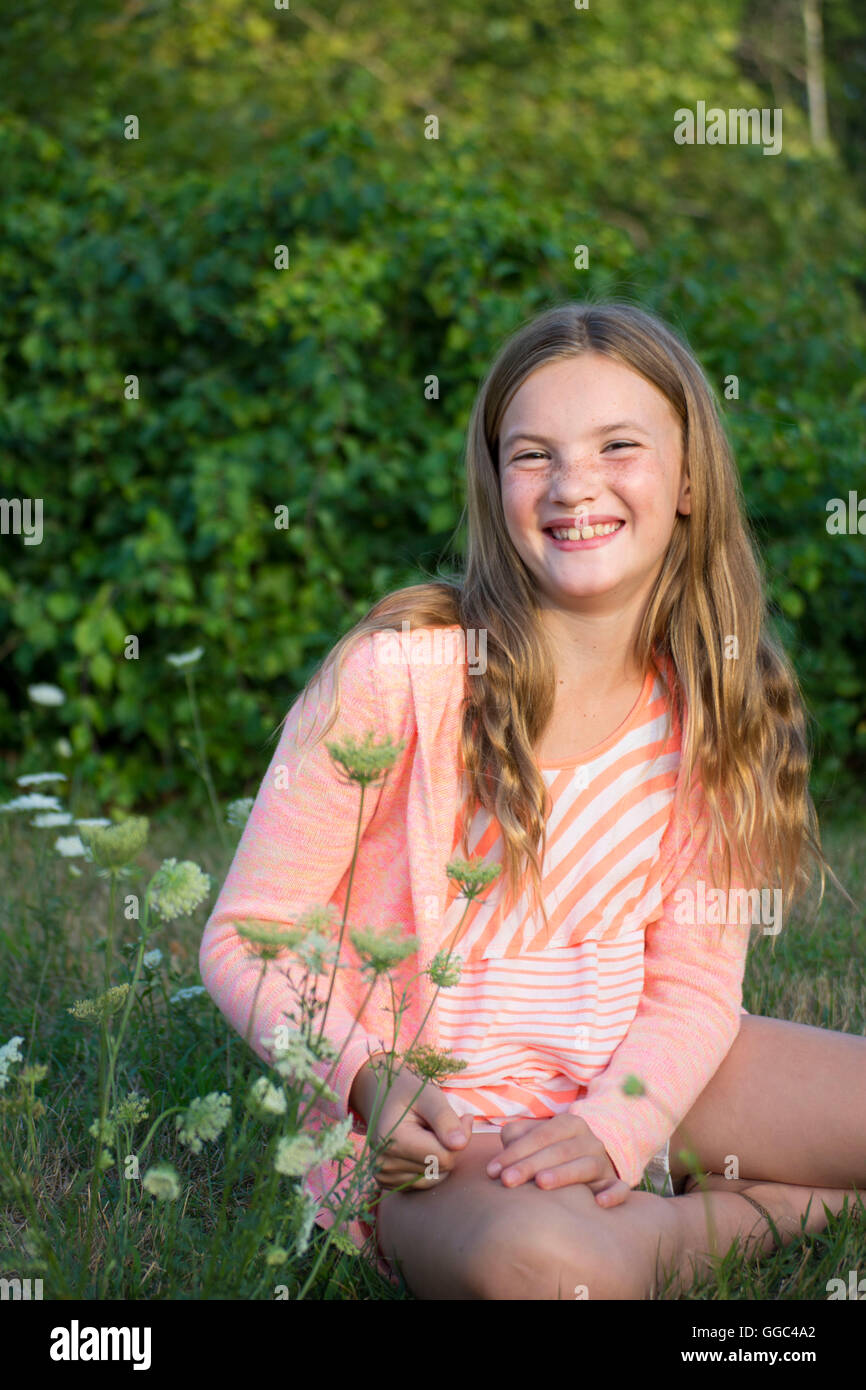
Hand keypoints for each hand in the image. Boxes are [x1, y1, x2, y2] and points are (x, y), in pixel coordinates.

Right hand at [352, 1060, 474, 1191]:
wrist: (382, 1099)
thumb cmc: (409, 1094)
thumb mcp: (430, 1095)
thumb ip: (445, 1119)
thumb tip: (460, 1145)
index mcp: (393, 1141)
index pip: (445, 1157)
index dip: (461, 1139)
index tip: (463, 1118)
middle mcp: (384, 1164)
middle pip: (440, 1168)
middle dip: (448, 1147)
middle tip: (440, 1124)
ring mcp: (383, 1176)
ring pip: (435, 1178)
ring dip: (439, 1157)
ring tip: (427, 1135)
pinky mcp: (386, 1183)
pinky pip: (424, 1182)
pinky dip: (428, 1166)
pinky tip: (419, 1148)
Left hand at [485, 1114, 630, 1206]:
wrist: (588, 1167)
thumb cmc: (550, 1154)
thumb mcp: (535, 1141)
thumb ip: (517, 1136)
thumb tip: (506, 1139)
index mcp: (569, 1124)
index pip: (541, 1135)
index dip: (515, 1151)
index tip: (493, 1171)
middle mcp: (589, 1139)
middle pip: (558, 1150)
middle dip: (530, 1165)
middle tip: (507, 1181)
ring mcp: (603, 1161)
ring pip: (585, 1165)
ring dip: (563, 1174)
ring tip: (541, 1184)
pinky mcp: (613, 1183)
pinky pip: (618, 1188)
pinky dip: (612, 1194)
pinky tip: (599, 1204)